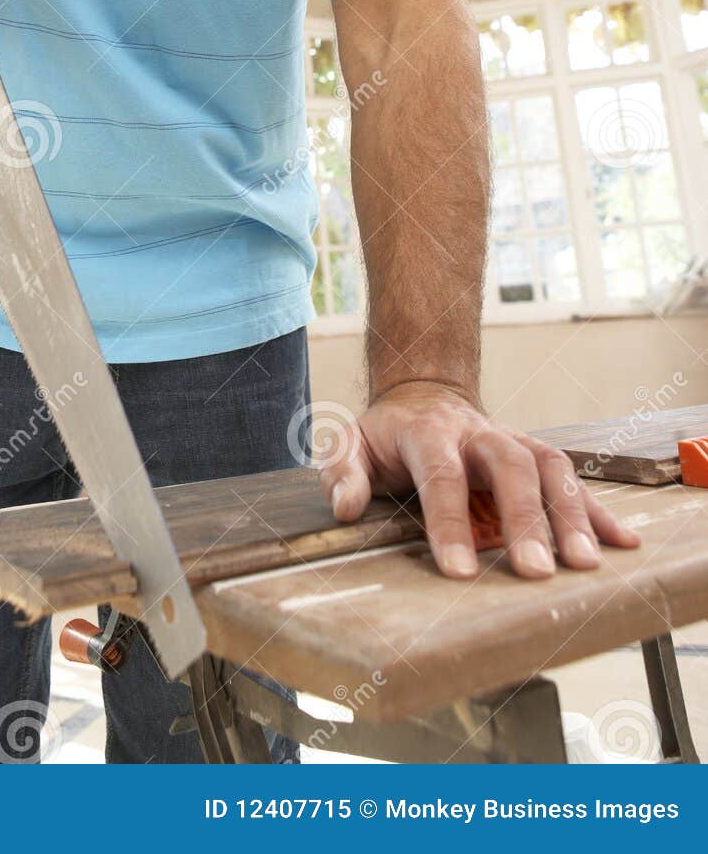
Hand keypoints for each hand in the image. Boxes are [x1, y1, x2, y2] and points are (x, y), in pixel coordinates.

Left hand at [317, 380, 640, 579]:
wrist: (425, 395)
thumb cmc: (388, 434)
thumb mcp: (352, 444)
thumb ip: (343, 472)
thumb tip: (346, 507)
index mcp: (428, 433)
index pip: (441, 475)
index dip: (450, 522)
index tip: (460, 571)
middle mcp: (478, 434)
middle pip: (510, 465)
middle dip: (525, 517)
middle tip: (535, 571)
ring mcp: (512, 441)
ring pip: (550, 467)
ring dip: (572, 513)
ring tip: (585, 564)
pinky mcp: (536, 456)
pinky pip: (573, 478)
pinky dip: (599, 510)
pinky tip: (623, 543)